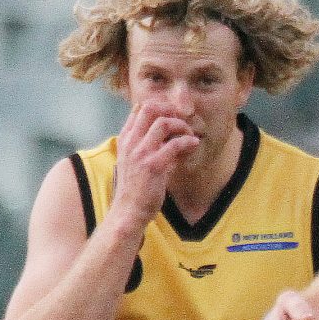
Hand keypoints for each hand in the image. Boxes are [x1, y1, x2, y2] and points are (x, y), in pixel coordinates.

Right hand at [111, 101, 198, 226]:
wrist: (128, 211)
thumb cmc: (134, 189)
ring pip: (163, 123)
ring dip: (181, 125)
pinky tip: (193, 144)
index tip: (172, 117)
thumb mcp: (134, 163)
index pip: (139, 110)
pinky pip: (174, 144)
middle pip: (149, 109)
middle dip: (169, 109)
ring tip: (189, 134)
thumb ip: (147, 148)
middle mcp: (130, 143)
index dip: (159, 109)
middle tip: (181, 121)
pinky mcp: (153, 165)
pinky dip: (188, 141)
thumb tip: (170, 140)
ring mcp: (140, 153)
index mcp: (125, 140)